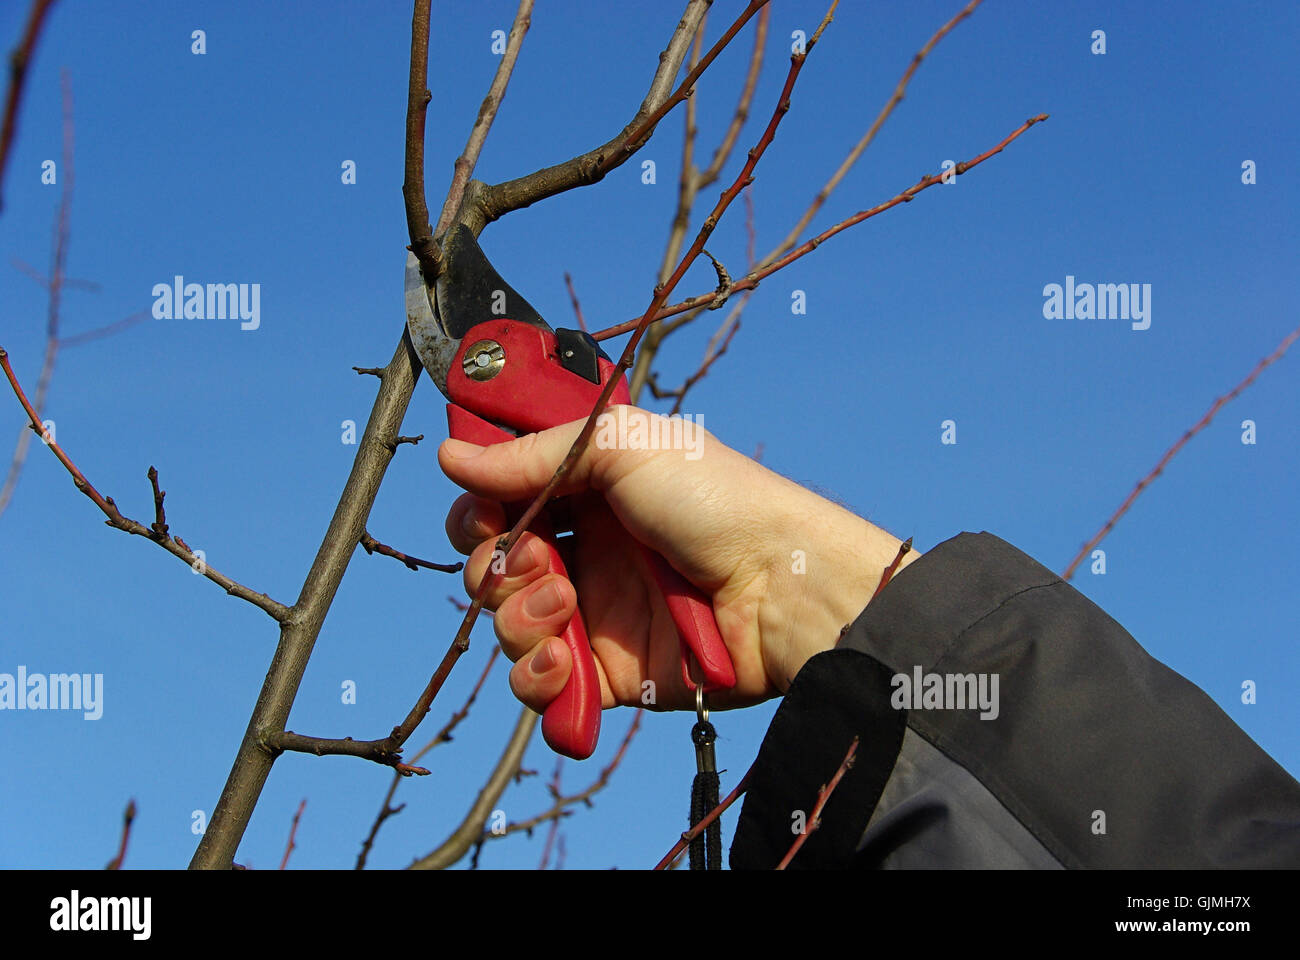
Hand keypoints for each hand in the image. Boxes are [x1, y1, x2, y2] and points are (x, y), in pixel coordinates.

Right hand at [439, 407, 918, 714]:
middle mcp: (586, 550)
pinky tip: (560, 660)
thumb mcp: (624, 446)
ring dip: (516, 616)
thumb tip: (451, 456)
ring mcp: (595, 613)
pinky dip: (535, 676)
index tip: (482, 511)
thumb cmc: (716, 500)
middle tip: (536, 560)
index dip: (479, 509)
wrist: (780, 586)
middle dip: (495, 564)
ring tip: (564, 606)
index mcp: (588, 492)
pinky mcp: (606, 673)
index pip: (503, 500)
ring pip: (508, 624)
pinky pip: (540, 684)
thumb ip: (532, 455)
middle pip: (494, 565)